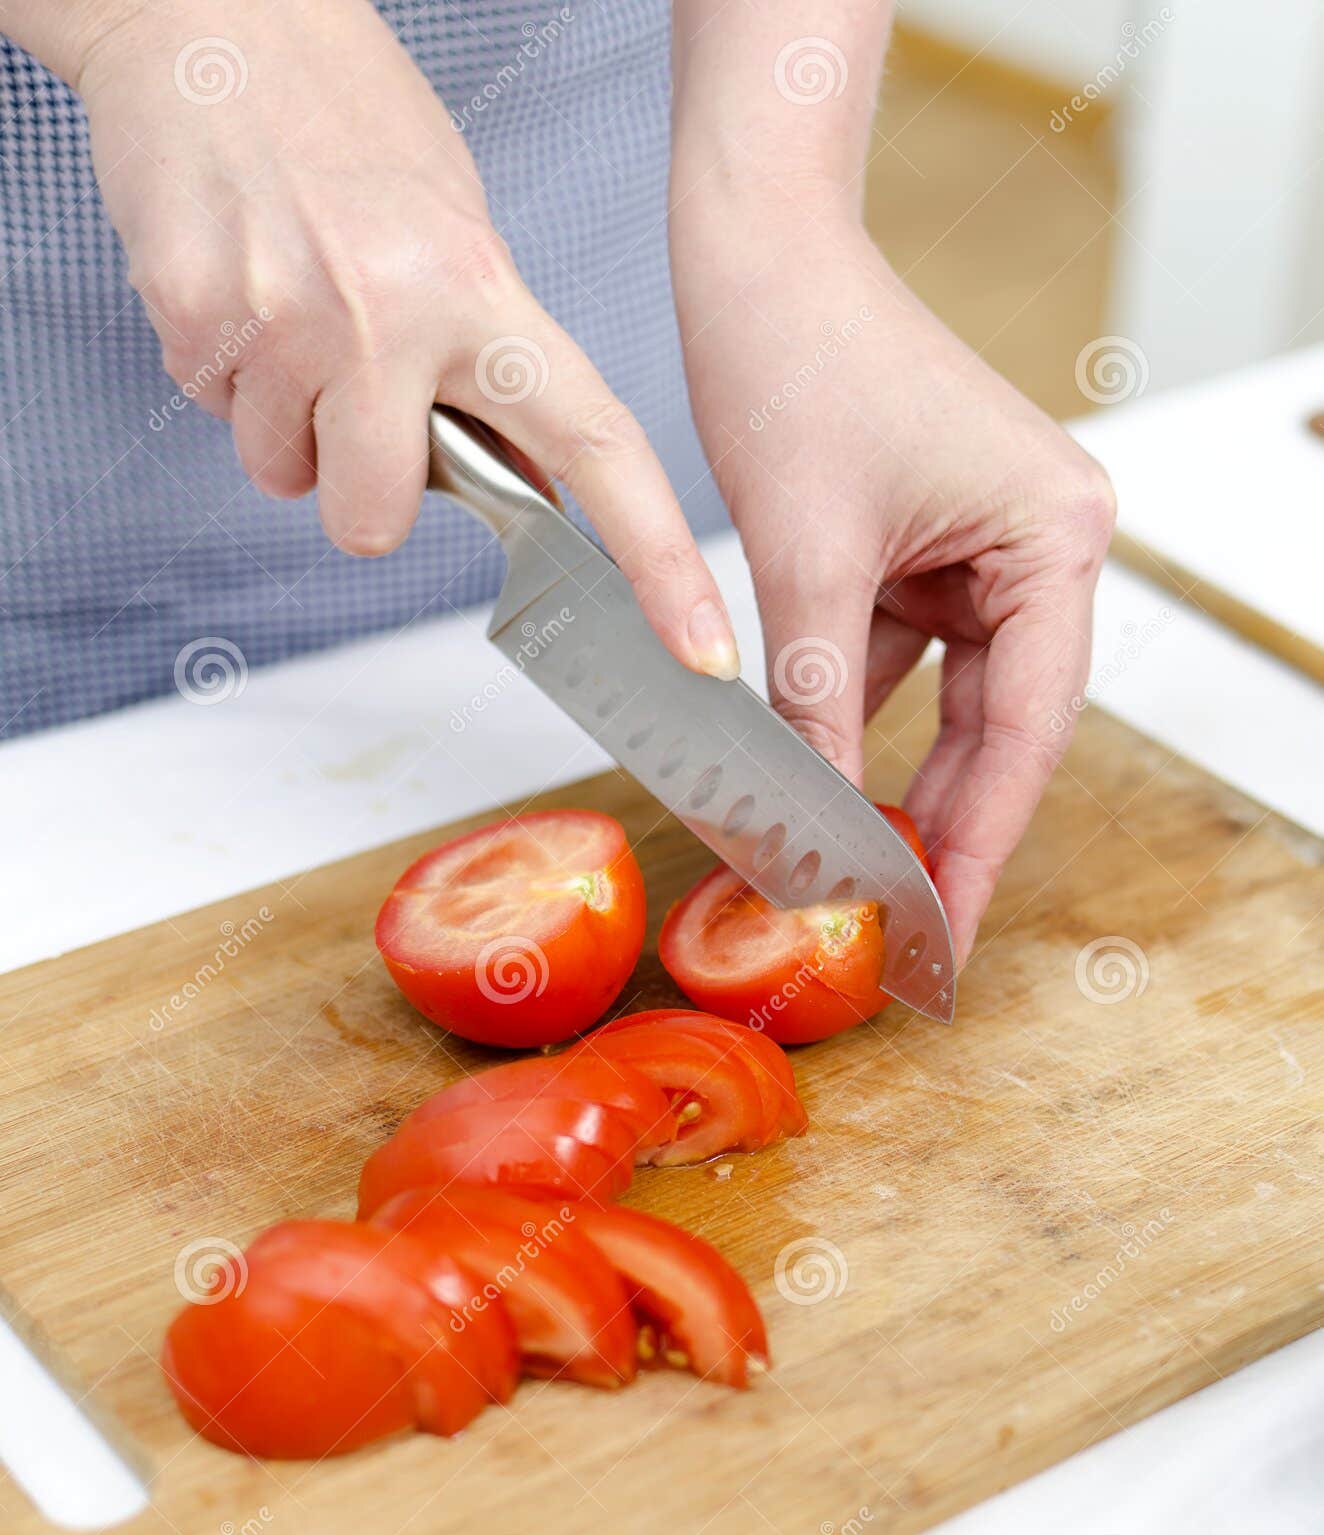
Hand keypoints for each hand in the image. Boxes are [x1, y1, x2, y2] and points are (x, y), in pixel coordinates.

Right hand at [68, 0, 737, 675]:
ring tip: (295, 312)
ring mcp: (286, 320)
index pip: (598, 448)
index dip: (657, 562)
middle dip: (363, 485)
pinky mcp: (194, 319)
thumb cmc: (348, 122)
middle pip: (375, 520)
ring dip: (290, 424)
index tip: (701, 648)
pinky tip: (246, 290)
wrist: (212, 17)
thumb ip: (497, 369)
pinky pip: (216, 414)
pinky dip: (229, 377)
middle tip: (356, 395)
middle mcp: (390, 315)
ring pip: (285, 476)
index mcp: (483, 295)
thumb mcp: (464, 240)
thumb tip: (536, 487)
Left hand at [672, 201, 1114, 962]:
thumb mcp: (805, 561)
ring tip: (857, 878)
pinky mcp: (923, 546)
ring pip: (946, 703)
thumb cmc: (797, 363)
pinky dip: (853, 717)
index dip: (984, 842)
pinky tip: (819, 787)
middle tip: (903, 932)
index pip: (1028, 729)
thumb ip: (812, 707)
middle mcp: (1041, 543)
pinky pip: (898, 659)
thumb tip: (806, 835)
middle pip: (997, 725)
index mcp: (1055, 537)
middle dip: (940, 824)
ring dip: (892, 778)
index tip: (950, 933)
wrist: (756, 255)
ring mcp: (983, 546)